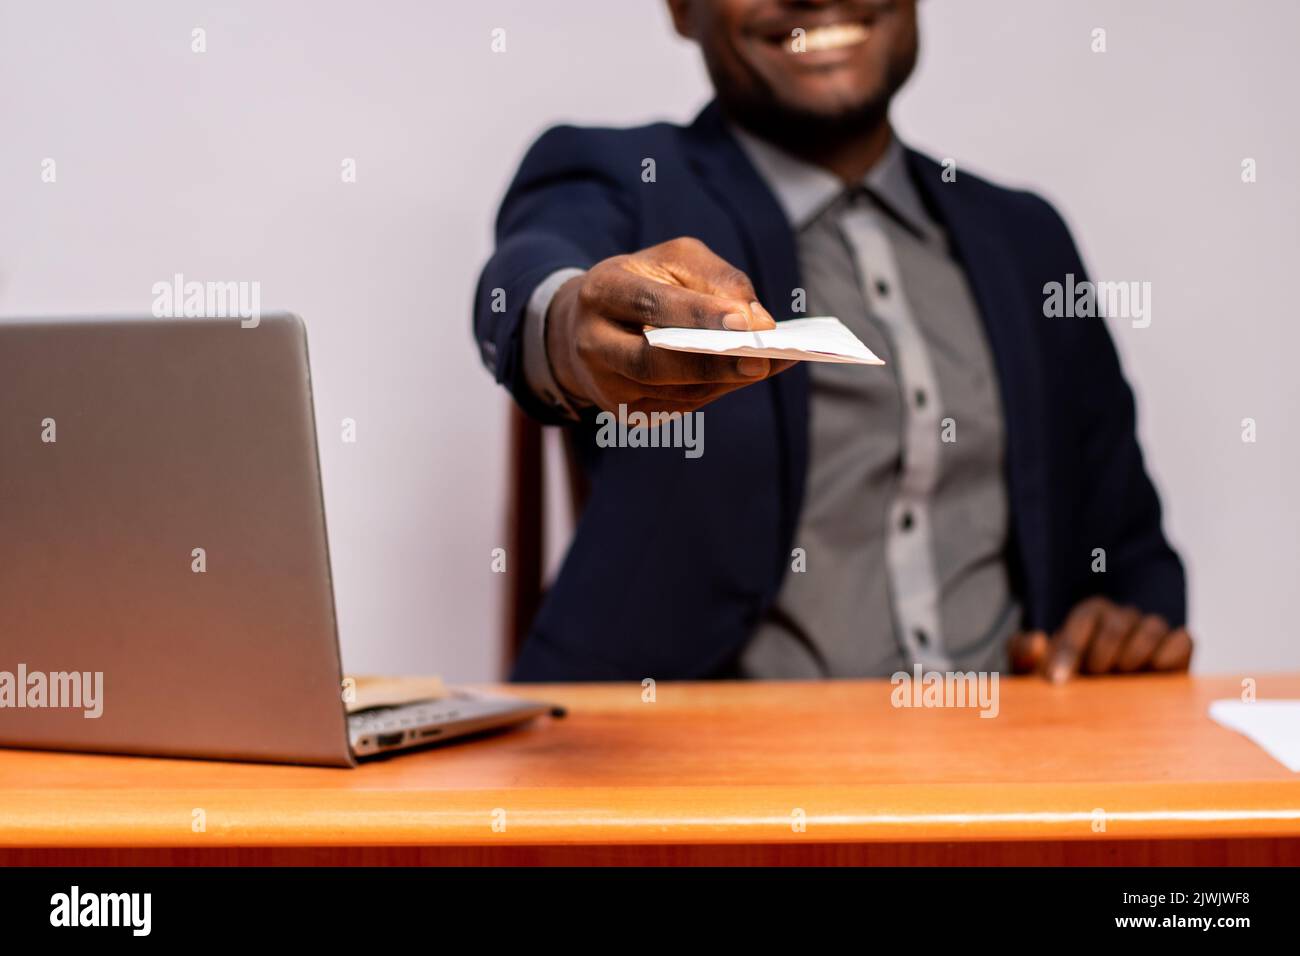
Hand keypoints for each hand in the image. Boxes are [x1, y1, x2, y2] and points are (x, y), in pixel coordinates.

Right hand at [546, 236, 793, 413]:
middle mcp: (593, 342)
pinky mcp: (624, 412)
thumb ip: (717, 280)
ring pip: (673, 391)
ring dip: (724, 380)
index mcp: (602, 291)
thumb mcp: (674, 262)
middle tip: (761, 361)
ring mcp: (606, 385)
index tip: (745, 322)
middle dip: (712, 363)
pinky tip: (743, 376)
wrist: (586, 326)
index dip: (698, 314)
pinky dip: (715, 391)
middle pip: (652, 362)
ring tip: (769, 364)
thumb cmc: (644, 285)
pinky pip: (679, 406)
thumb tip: (759, 322)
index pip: (650, 305)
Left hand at [1008, 596, 1192, 681]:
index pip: (1084, 616)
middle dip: (1103, 650)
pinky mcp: (1178, 651)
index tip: (1058, 678)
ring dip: (1136, 652)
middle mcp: (1122, 618)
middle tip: (1094, 676)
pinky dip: (1171, 655)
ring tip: (1123, 674)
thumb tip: (1036, 640)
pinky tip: (1155, 674)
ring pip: (1153, 626)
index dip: (1070, 646)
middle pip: (1118, 620)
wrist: (1101, 704)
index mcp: (1089, 616)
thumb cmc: (1067, 681)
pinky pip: (1183, 640)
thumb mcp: (1034, 670)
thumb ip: (1022, 653)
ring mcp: (1151, 633)